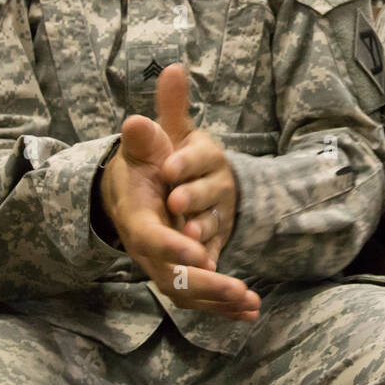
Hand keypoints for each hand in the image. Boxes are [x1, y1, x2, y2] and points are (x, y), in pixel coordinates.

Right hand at [100, 67, 257, 320]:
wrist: (132, 187)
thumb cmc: (146, 160)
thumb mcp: (156, 136)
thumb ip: (167, 112)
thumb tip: (174, 71)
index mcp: (136, 213)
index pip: (151, 236)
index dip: (173, 245)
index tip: (199, 250)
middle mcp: (146, 245)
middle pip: (169, 275)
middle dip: (204, 283)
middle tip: (237, 287)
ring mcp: (161, 263)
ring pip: (185, 292)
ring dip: (217, 300)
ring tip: (250, 301)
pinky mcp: (179, 273)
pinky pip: (198, 296)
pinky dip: (222, 307)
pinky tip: (251, 312)